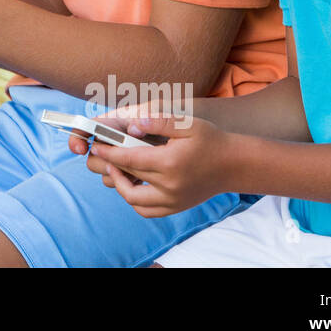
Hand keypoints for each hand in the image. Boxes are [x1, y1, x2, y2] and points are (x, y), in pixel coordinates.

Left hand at [82, 114, 228, 217]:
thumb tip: (132, 124)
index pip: (128, 160)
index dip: (108, 153)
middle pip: (127, 178)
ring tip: (117, 168)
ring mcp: (172, 201)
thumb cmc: (210, 140)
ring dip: (119, 185)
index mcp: (169, 163)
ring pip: (133, 200)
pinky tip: (132, 182)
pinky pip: (146, 211)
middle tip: (102, 153)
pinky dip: (133, 199)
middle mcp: (169, 186)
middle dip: (110, 165)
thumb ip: (158, 120)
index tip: (96, 146)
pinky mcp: (176, 208)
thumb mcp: (187, 123)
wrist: (234, 165)